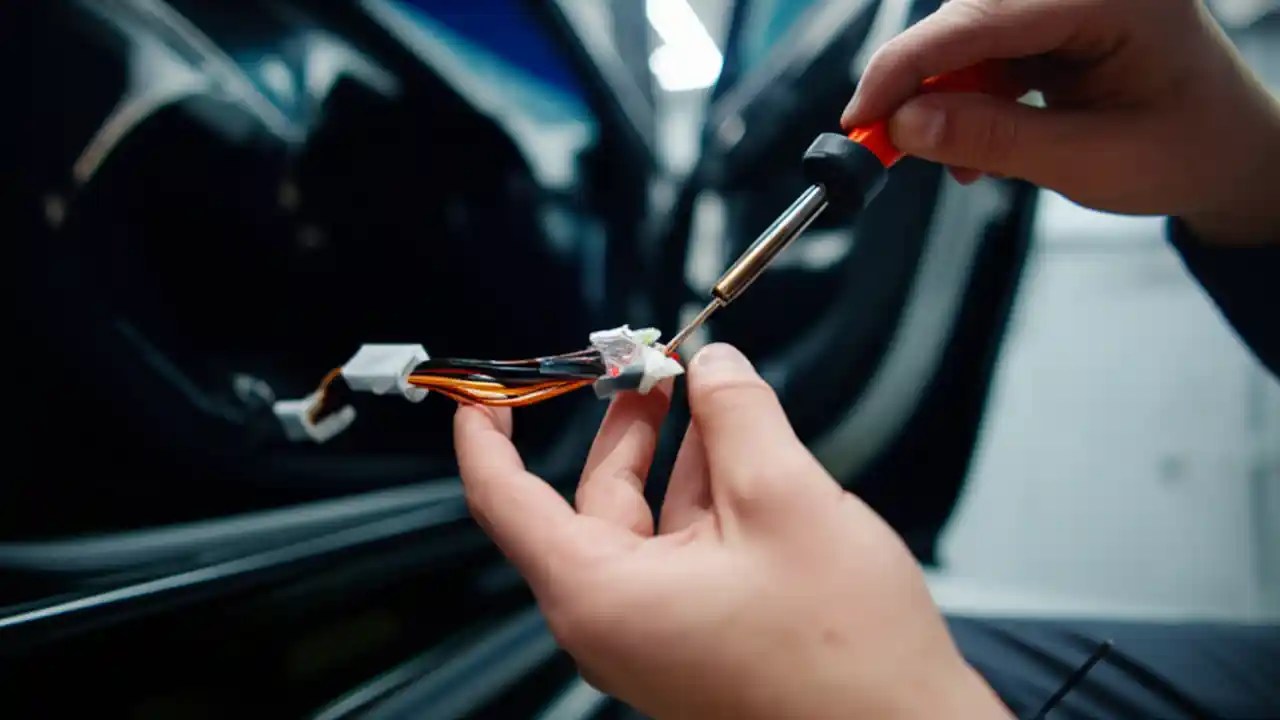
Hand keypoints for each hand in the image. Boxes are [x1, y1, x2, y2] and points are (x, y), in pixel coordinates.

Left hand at [455, 343, 1009, 718]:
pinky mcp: (701, 638)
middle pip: (593, 497)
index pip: (504, 500)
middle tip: (652, 365)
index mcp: (601, 596)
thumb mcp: (785, 499)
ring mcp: (660, 635)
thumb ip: (738, 416)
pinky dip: (706, 497)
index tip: (485, 391)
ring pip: (648, 519)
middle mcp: (617, 622)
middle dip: (625, 423)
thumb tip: (716, 368)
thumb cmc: (843, 661)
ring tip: (712, 396)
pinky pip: (684, 550)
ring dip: (678, 454)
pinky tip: (740, 453)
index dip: (486, 434)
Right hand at [842, 0, 1279, 243]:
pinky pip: (987, 49)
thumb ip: (993, 140)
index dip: (907, 67)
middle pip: (967, 17)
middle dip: (923, 84)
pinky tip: (978, 143)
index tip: (861, 117)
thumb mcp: (1087, 159)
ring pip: (969, 35)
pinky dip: (969, 98)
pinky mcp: (1057, 19)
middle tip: (889, 146)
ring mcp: (1070, 0)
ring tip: (961, 163)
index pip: (981, 17)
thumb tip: (906, 128)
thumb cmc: (1184, 152)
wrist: (1229, 155)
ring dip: (947, 99)